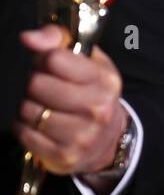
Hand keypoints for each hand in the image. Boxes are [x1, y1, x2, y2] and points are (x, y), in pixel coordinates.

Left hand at [13, 23, 126, 174]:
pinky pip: (24, 133)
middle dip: (34, 84)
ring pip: (27, 110)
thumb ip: (57, 39)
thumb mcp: (86, 61)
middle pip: (36, 84)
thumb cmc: (91, 93)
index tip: (50, 66)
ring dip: (28, 106)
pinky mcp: (64, 156)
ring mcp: (82, 136)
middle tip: (44, 89)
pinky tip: (38, 125)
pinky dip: (24, 127)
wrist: (108, 140)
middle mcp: (97, 110)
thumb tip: (27, 38)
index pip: (55, 59)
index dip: (44, 59)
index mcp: (105, 81)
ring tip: (42, 107)